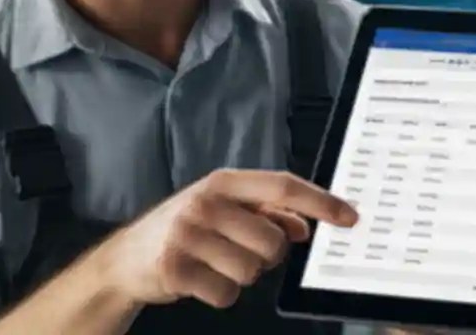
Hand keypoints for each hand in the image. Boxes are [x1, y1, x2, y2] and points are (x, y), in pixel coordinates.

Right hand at [99, 169, 357, 308]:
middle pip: (273, 241)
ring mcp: (187, 234)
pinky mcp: (175, 268)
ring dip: (241, 277)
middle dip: (267, 256)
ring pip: (252, 271)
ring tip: (215, 265)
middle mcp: (205, 202)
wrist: (126, 258)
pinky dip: (221, 294)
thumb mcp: (223, 210)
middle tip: (241, 253)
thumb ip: (265, 213)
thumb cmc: (186, 230)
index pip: (282, 186)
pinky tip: (200, 281)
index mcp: (222, 181)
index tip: (350, 218)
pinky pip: (227, 293)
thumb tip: (304, 228)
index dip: (320, 202)